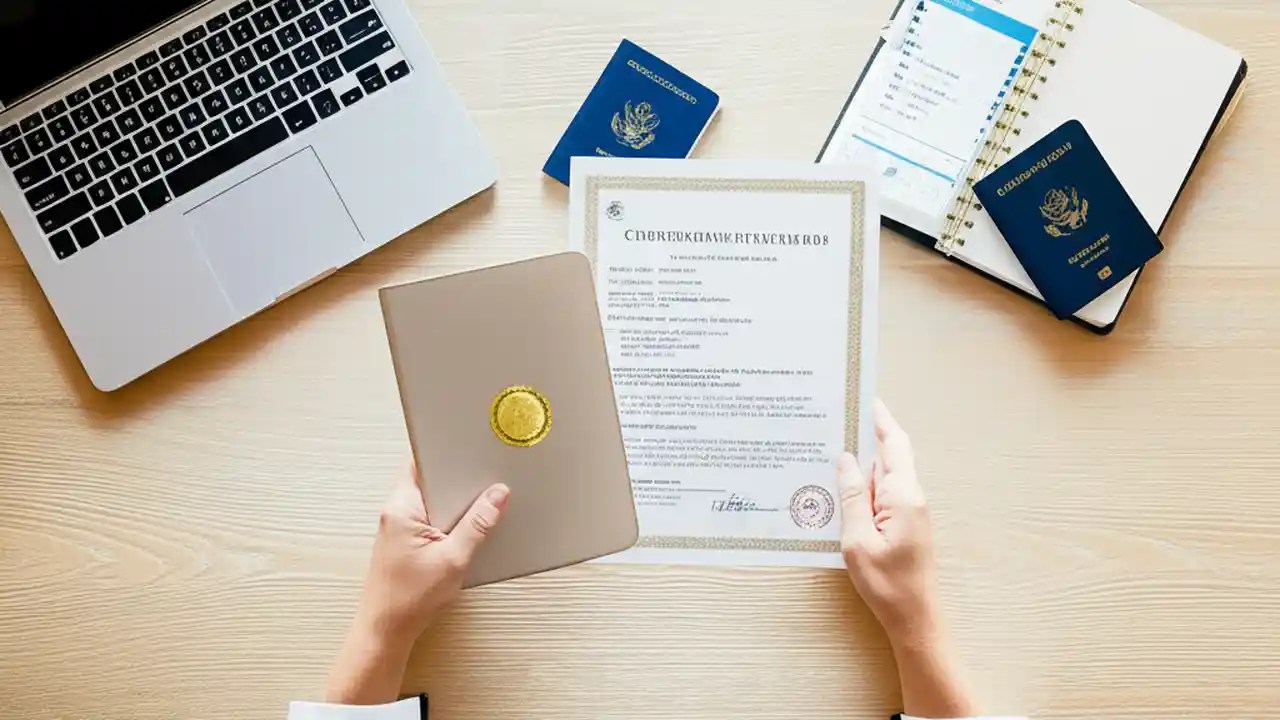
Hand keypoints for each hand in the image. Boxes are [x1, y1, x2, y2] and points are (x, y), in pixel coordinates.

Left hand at [326, 464, 509, 704]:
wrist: (385, 631)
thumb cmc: (408, 600)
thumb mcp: (454, 559)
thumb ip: (478, 524)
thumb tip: (497, 495)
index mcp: (402, 508)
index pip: (422, 461)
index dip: (448, 453)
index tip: (472, 452)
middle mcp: (396, 511)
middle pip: (431, 478)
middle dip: (459, 481)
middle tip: (483, 487)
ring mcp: (399, 524)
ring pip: (433, 498)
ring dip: (455, 504)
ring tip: (475, 516)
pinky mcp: (404, 538)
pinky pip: (431, 516)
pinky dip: (449, 521)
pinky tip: (462, 536)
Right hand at [836, 399, 935, 641]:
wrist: (915, 618)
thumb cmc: (887, 584)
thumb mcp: (857, 540)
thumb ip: (851, 497)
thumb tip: (845, 460)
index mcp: (902, 495)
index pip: (893, 443)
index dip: (879, 418)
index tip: (862, 396)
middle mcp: (911, 496)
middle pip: (891, 452)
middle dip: (868, 431)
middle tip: (838, 416)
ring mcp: (910, 510)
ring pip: (886, 472)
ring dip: (863, 458)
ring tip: (832, 445)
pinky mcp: (905, 523)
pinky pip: (883, 491)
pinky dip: (865, 481)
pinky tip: (843, 484)